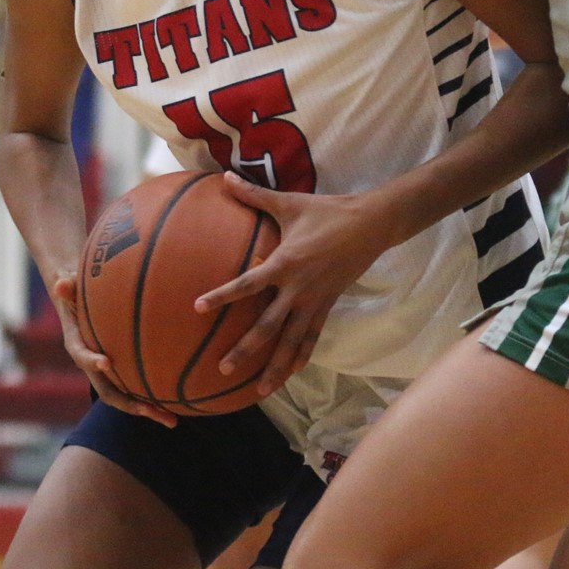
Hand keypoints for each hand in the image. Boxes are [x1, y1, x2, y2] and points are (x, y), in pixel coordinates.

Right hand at [50, 277, 177, 427]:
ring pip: (127, 397)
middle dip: (130, 404)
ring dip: (148, 409)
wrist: (77, 302)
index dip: (92, 361)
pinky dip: (156, 395)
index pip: (82, 357)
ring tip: (173, 420)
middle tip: (151, 411)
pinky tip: (182, 401)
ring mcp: (109, 372)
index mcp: (77, 346)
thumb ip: (68, 287)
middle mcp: (92, 365)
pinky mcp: (123, 371)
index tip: (107, 362)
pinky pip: (139, 386)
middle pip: (109, 392)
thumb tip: (61, 282)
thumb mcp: (71, 286)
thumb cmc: (77, 291)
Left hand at [193, 175, 395, 398]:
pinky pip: (312, 337)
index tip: (197, 307)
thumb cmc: (326, 212)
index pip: (247, 284)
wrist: (371, 224)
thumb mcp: (289, 202)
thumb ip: (254, 195)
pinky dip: (301, 357)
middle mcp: (298, 289)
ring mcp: (314, 301)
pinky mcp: (328, 305)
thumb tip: (224, 177)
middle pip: (268, 327)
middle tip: (222, 369)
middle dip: (245, 349)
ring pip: (292, 342)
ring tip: (259, 391)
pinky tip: (291, 374)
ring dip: (275, 367)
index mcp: (284, 263)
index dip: (222, 296)